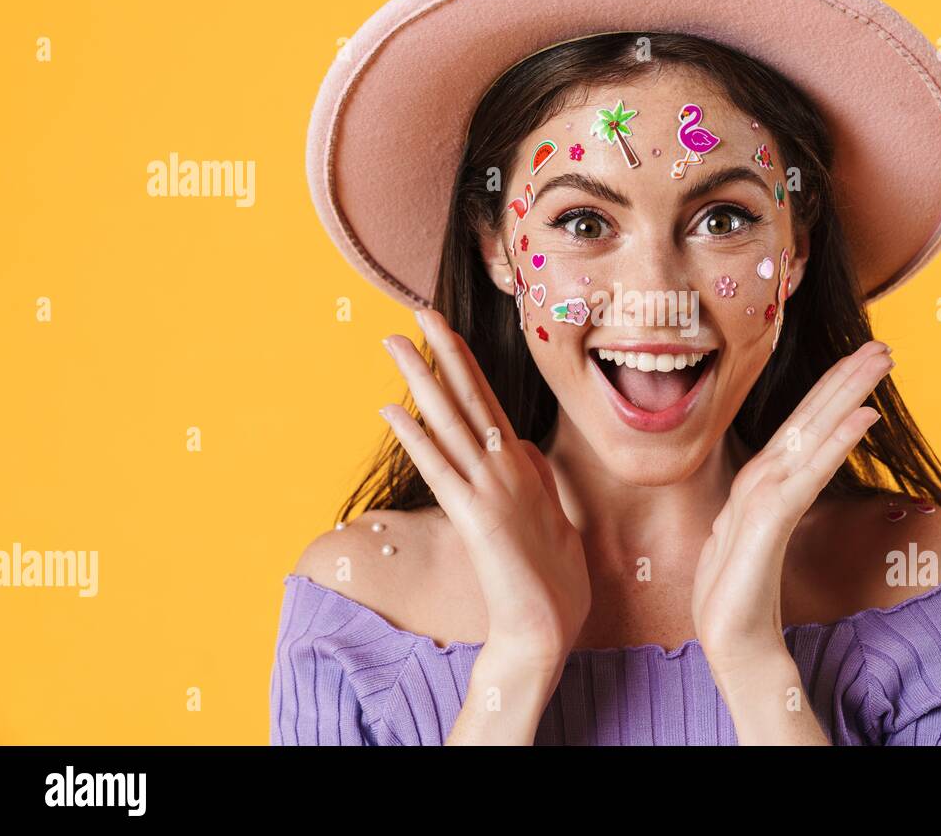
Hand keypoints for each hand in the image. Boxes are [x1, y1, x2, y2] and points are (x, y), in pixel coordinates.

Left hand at [379, 307, 591, 671]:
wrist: (546, 629)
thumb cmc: (550, 583)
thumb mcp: (549, 517)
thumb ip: (538, 480)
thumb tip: (524, 447)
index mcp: (523, 466)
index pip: (488, 402)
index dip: (464, 365)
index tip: (444, 332)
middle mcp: (509, 467)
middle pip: (470, 398)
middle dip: (444, 353)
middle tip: (419, 312)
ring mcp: (493, 489)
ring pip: (452, 422)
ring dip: (421, 380)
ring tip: (396, 344)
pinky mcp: (477, 517)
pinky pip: (438, 470)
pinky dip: (414, 439)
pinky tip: (390, 411)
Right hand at [691, 340, 893, 672]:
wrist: (737, 647)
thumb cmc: (746, 595)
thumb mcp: (762, 537)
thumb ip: (772, 504)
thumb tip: (785, 482)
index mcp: (761, 482)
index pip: (802, 426)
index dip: (833, 391)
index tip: (866, 363)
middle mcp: (760, 480)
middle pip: (807, 417)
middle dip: (845, 378)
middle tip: (884, 345)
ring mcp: (762, 498)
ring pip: (810, 433)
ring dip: (845, 392)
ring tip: (880, 361)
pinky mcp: (768, 521)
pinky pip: (810, 473)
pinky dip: (836, 441)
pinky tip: (864, 416)